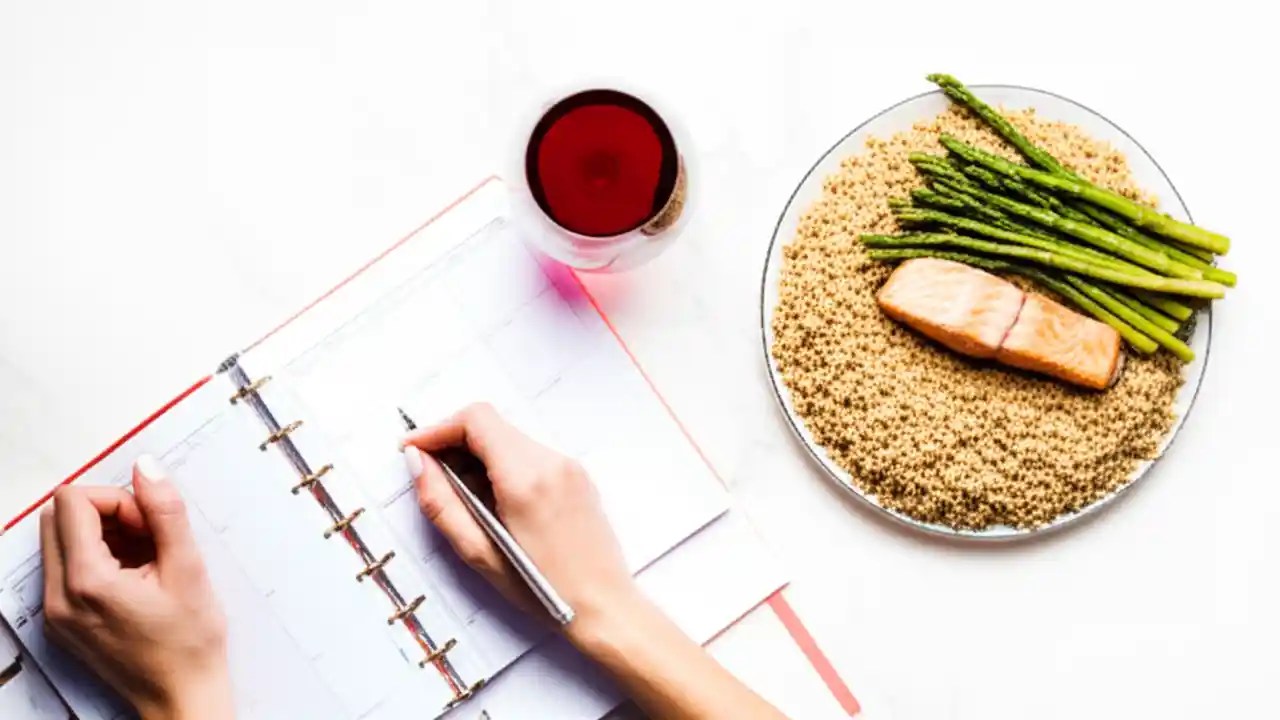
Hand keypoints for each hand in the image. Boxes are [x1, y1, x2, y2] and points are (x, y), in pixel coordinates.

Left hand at [41, 455, 232, 719]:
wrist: (181, 696)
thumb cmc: (190, 643)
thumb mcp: (189, 569)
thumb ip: (165, 512)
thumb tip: (146, 467)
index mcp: (87, 581)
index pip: (73, 501)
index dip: (117, 500)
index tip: (149, 525)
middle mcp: (59, 596)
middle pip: (57, 516)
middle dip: (105, 513)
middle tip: (146, 537)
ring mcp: (56, 611)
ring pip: (60, 539)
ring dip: (101, 534)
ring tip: (145, 560)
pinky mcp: (62, 620)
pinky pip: (65, 567)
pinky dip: (97, 558)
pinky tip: (135, 577)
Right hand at [403, 405, 787, 718]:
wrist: (603, 605)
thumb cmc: (544, 589)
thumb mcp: (478, 552)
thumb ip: (440, 502)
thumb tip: (418, 463)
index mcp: (526, 478)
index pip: (475, 420)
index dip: (437, 428)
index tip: (415, 448)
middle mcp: (551, 462)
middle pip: (492, 425)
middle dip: (455, 443)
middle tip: (433, 476)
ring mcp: (569, 466)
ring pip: (510, 439)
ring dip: (479, 456)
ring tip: (466, 498)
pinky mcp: (577, 476)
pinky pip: (530, 455)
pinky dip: (504, 466)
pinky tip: (496, 502)